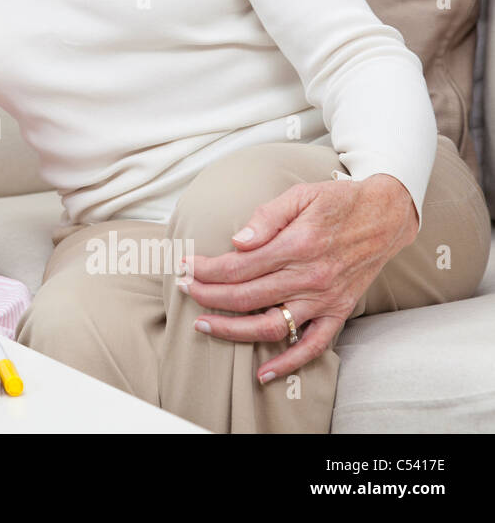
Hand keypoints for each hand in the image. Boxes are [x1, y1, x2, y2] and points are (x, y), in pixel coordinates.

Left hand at [179, 174, 417, 384]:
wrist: (386, 216)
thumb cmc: (338, 202)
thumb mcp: (300, 195)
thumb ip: (267, 217)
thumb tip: (238, 240)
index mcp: (297, 245)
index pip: (238, 266)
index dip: (205, 269)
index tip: (185, 265)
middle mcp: (310, 277)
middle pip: (246, 297)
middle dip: (207, 295)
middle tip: (184, 289)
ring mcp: (325, 299)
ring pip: (271, 325)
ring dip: (233, 330)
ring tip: (204, 325)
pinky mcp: (338, 312)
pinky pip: (313, 346)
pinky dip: (288, 362)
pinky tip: (263, 373)